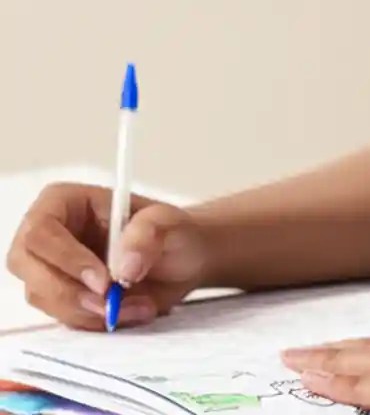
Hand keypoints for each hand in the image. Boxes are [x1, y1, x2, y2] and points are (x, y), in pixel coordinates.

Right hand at [5, 182, 207, 329]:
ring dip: (89, 312)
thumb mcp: (171, 222)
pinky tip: (132, 312)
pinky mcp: (64, 297)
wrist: (186, 260)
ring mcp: (52, 269)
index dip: (66, 259)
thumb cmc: (174, 231)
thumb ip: (148, 233)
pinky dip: (97, 322)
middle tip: (110, 305)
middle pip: (28, 268)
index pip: (41, 232)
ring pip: (45, 298)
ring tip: (139, 305)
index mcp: (65, 203)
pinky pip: (64, 317)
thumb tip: (125, 267)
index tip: (103, 281)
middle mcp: (49, 236)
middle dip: (69, 293)